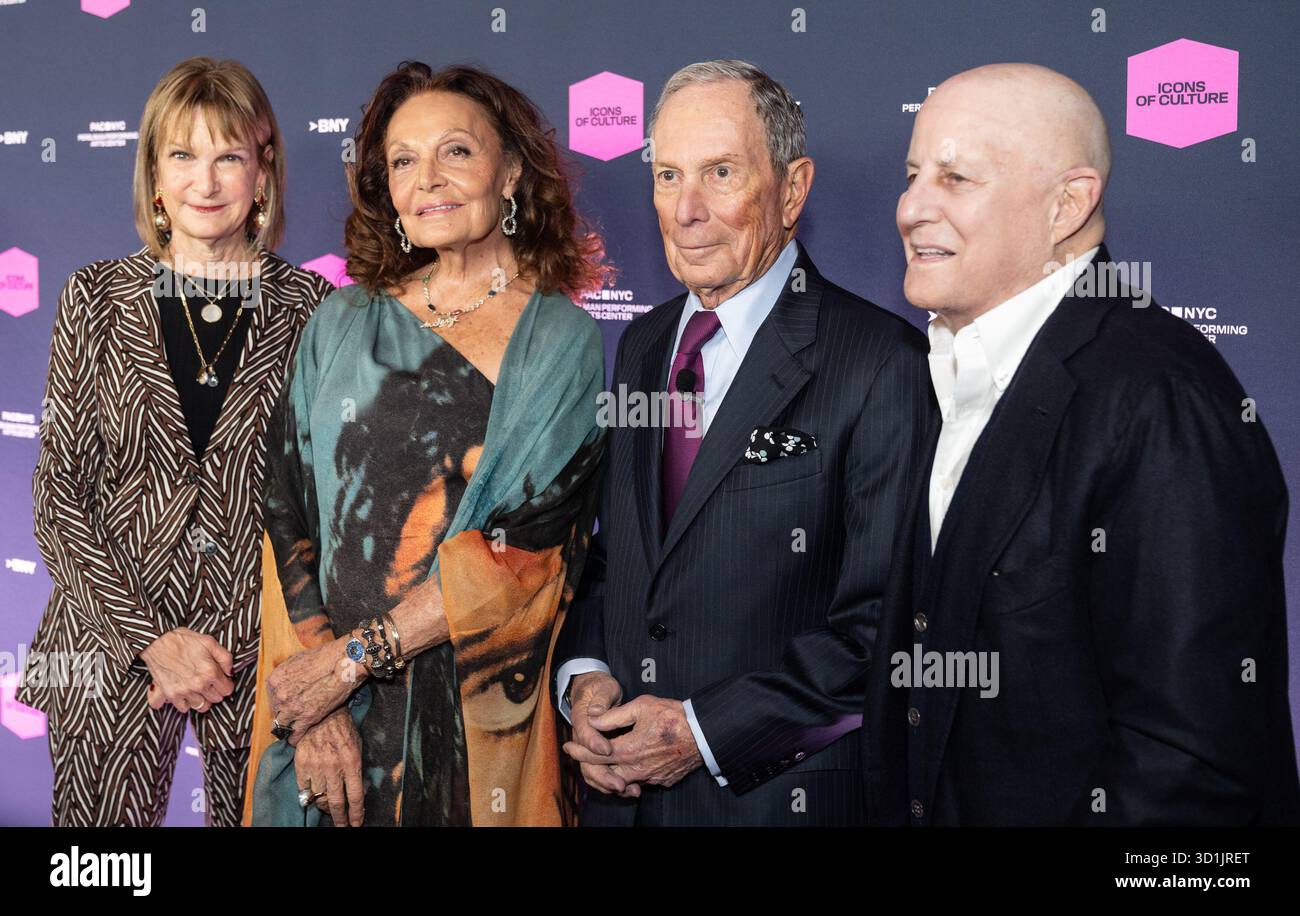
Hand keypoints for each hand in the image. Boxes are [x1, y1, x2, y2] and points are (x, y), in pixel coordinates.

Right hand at [140, 627, 233, 713]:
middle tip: (209, 681)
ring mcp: (183, 692)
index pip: (227, 690)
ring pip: (201, 707)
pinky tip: (184, 692)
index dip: (226, 684)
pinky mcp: (170, 695)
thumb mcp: (210, 642)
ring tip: (197, 688)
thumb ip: (225, 658)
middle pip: (215, 700)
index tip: (221, 679)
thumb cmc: (183, 640)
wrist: (157, 642)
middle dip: (215, 691)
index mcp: (210, 672)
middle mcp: (198, 685)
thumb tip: (230, 672)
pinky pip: (183, 709)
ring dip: (202, 699)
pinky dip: (184, 703)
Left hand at [266, 637, 360, 745]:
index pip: (271, 697)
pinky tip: (297, 738)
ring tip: (294, 729)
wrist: (344, 662)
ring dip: (288, 728)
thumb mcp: (297, 659)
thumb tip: (286, 680)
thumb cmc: (325, 657)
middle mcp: (279, 695)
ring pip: (282, 726)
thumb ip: (287, 673)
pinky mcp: (307, 719)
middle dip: (285, 713)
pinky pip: (294, 736)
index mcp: (275, 679)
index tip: (289, 702)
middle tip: (296, 712)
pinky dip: (294, 739)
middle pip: (276, 711)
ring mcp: (292, 708)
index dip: (281, 701)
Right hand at [295, 707, 364, 826]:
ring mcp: (316, 767)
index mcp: (352, 762)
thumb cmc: (343, 730)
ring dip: (325, 807)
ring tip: (328, 808)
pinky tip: (313, 795)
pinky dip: (309, 795)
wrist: (321, 714)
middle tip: (342, 826)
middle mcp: (334, 767)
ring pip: (319, 798)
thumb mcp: (358, 747)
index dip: (357, 813)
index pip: (356, 796)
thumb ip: (357, 769)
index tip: (356, 823)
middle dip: (340, 818)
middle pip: (337, 802)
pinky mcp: (301, 765)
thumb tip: (358, 792)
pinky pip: (304, 789)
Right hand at [561, 671, 633, 795]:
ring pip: (593, 774)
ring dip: (608, 784)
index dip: (594, 743)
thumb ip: (601, 699)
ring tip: (628, 790)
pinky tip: (630, 788)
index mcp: (581, 720)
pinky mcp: (598, 757)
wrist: (594, 693)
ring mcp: (590, 751)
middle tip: (620, 784)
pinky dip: (613, 784)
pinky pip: (602, 775)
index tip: (608, 750)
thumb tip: (596, 711)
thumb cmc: (600, 689)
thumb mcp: (603, 688)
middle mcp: (583, 740)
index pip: (585, 735)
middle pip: (587, 763)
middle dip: (603, 775)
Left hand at [589, 696, 702, 789]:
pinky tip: (628, 767)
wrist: (704, 733)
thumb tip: (592, 719)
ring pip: (622, 780)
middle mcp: (638, 768)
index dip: (580, 750)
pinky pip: (640, 781)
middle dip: (590, 766)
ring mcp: (651, 777)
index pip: (597, 754)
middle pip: (605, 773)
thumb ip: (614, 716)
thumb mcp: (642, 707)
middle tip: (579, 757)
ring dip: (609, 773)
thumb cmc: (673, 716)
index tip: (568, 746)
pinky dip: (629, 776)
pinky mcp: (663, 780)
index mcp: (630, 750)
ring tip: (600, 763)